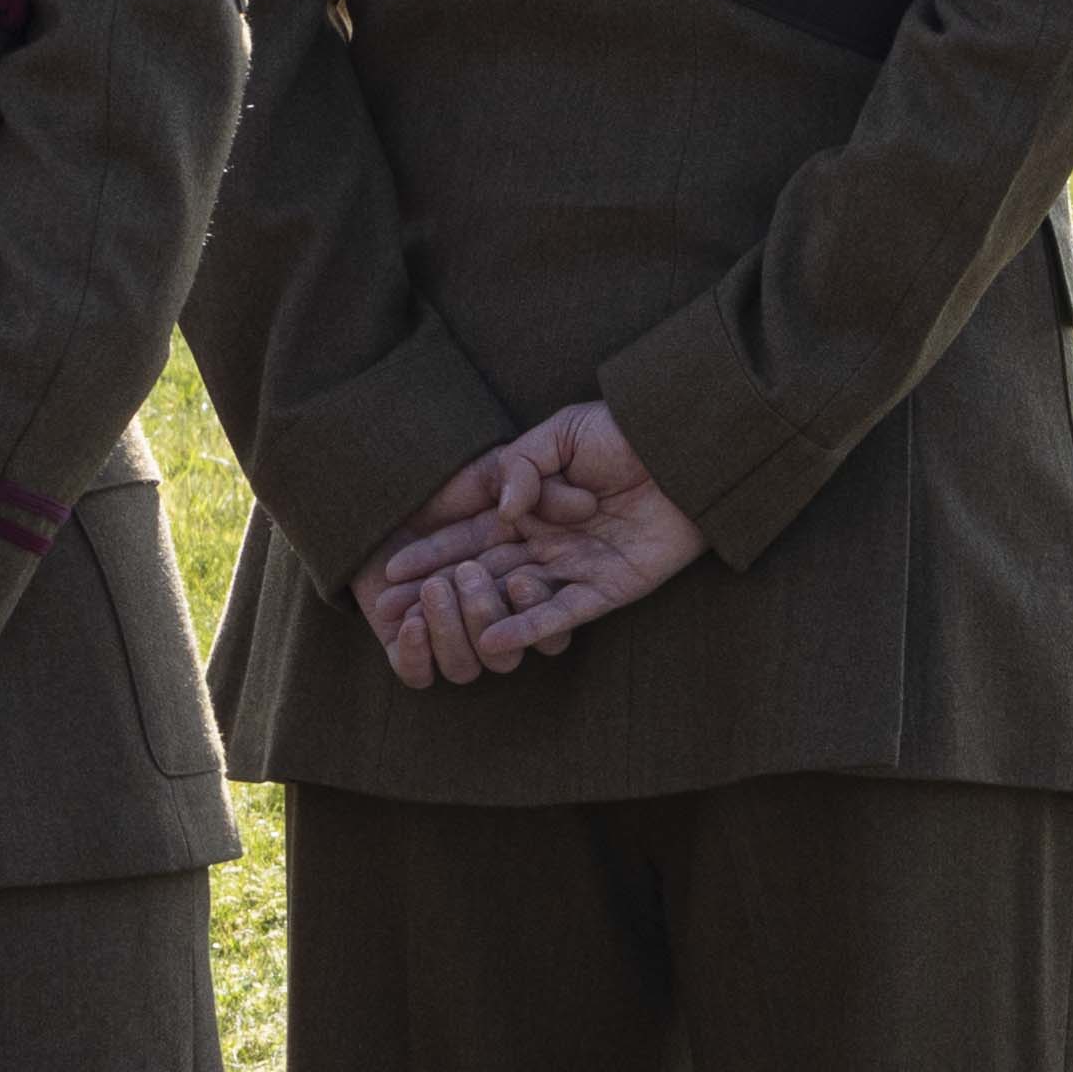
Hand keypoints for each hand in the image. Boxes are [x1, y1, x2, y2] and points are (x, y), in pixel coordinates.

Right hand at [363, 404, 705, 685]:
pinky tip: (492, 638)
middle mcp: (546, 542)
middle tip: (386, 613)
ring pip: (513, 596)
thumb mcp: (561, 433)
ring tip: (427, 628)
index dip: (430, 553)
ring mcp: (575, 567)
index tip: (387, 571)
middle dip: (433, 592)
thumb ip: (522, 466)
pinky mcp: (608, 588)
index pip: (469, 533)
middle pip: (480, 572)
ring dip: (470, 614)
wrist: (686, 448)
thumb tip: (501, 508)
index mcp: (529, 507)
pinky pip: (563, 611)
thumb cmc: (626, 433)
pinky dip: (528, 626)